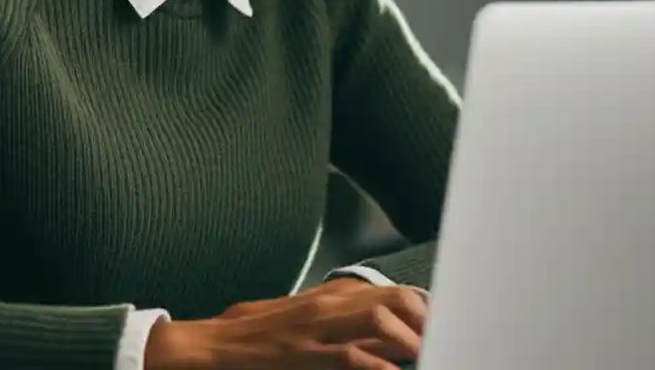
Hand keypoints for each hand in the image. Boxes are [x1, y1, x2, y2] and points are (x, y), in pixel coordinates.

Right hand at [143, 281, 427, 369]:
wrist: (208, 349)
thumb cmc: (257, 340)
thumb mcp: (305, 323)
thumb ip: (346, 328)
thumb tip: (388, 342)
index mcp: (333, 297)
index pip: (394, 293)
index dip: (426, 312)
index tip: (445, 331)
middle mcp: (330, 304)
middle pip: (397, 299)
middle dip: (428, 323)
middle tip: (445, 345)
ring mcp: (318, 327)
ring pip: (382, 321)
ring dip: (412, 342)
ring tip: (429, 358)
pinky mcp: (305, 354)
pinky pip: (354, 358)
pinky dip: (381, 368)